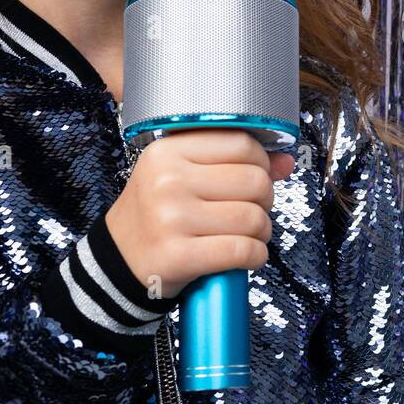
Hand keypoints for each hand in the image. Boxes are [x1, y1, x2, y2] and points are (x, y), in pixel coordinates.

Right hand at [104, 129, 295, 300]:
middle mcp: (168, 181)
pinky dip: (255, 256)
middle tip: (251, 210)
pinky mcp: (179, 256)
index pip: (241, 143)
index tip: (254, 177)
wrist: (116, 261)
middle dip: (265, 200)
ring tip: (247, 235)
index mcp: (168, 152)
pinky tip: (246, 255)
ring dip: (262, 231)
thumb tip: (286, 162)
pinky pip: (243, 250)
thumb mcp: (183, 176)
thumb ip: (235, 163)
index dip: (261, 162)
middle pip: (254, 180)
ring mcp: (172, 218)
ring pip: (253, 218)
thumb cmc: (156, 214)